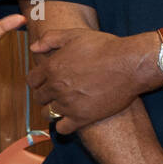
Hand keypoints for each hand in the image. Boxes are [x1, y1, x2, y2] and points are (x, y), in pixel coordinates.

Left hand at [28, 28, 152, 133]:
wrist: (130, 64)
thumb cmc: (105, 47)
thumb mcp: (75, 35)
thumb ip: (50, 39)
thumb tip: (33, 48)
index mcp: (52, 67)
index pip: (32, 80)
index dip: (38, 81)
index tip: (46, 82)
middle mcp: (56, 87)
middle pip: (39, 97)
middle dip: (45, 95)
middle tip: (57, 93)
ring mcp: (68, 103)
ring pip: (48, 113)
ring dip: (53, 110)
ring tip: (64, 106)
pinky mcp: (82, 117)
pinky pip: (62, 129)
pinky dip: (63, 126)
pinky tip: (70, 119)